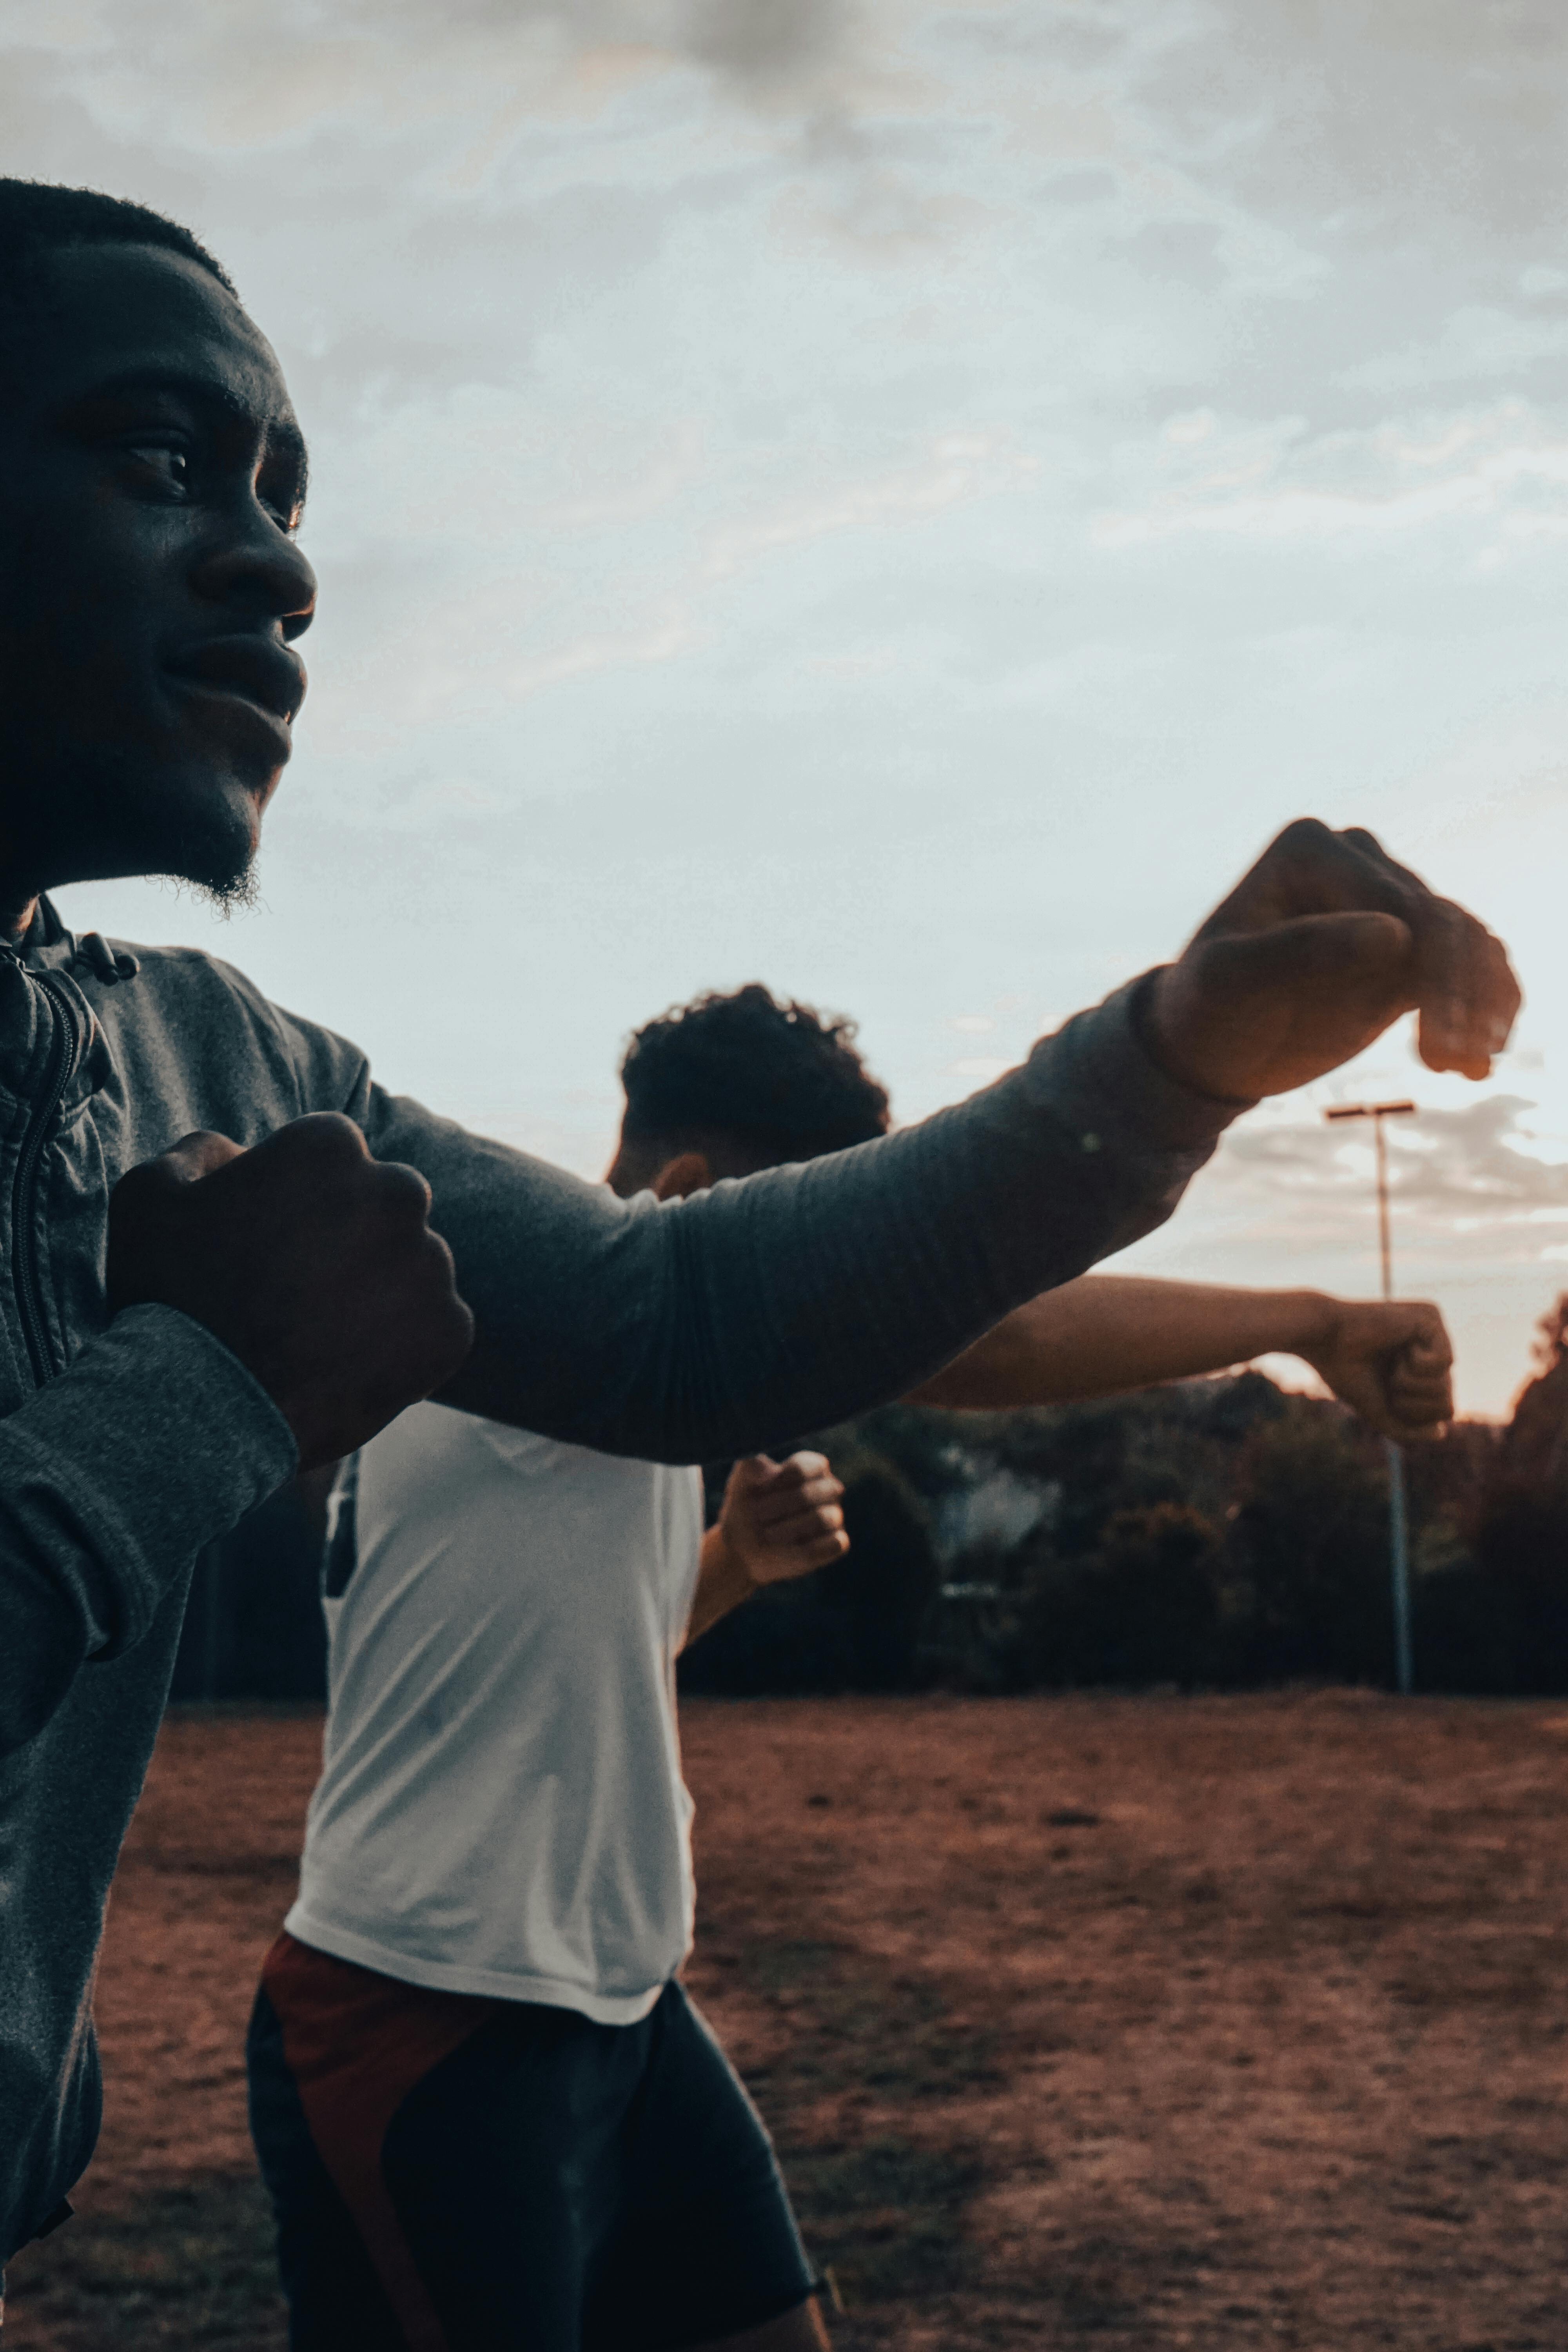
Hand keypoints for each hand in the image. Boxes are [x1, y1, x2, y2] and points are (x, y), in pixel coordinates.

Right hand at [107, 1114, 473, 1467]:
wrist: (206, 1410)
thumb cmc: (169, 1296)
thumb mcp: (149, 1195)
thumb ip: (199, 1152)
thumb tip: (237, 1153)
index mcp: (332, 1145)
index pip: (329, 1156)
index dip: (294, 1197)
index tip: (266, 1240)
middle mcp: (398, 1192)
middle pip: (380, 1205)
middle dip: (348, 1236)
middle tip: (296, 1290)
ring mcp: (431, 1264)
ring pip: (410, 1266)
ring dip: (376, 1290)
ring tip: (317, 1335)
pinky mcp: (451, 1330)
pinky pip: (434, 1327)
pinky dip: (402, 1344)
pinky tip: (346, 1365)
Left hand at [717, 1452, 848, 1587]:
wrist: (745, 1547)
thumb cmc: (747, 1509)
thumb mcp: (741, 1484)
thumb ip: (750, 1466)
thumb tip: (767, 1468)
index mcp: (810, 1467)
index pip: (804, 1467)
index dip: (778, 1482)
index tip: (757, 1492)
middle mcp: (828, 1488)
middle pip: (809, 1494)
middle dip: (778, 1507)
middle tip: (756, 1516)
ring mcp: (835, 1515)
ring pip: (823, 1519)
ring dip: (788, 1530)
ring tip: (766, 1535)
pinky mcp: (837, 1542)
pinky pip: (834, 1543)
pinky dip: (808, 1549)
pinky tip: (787, 1551)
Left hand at [1146, 819, 1519, 1098]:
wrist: (1206, 1045)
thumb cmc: (1205, 1008)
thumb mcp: (1231, 982)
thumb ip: (1298, 951)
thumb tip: (1394, 932)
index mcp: (1310, 849)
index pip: (1398, 905)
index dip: (1432, 974)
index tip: (1434, 1048)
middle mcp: (1355, 861)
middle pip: (1441, 922)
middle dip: (1460, 995)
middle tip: (1460, 1067)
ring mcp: (1384, 901)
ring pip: (1464, 941)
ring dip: (1482, 1005)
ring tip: (1473, 1070)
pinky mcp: (1405, 945)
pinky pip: (1466, 961)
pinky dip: (1486, 1004)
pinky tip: (1481, 1061)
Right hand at [1299, 1297, 1453, 1438]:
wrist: (1323, 1338)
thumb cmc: (1345, 1372)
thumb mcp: (1378, 1412)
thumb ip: (1407, 1430)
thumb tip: (1441, 1433)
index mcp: (1421, 1370)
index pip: (1443, 1410)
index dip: (1414, 1415)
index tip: (1388, 1395)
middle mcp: (1432, 1351)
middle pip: (1448, 1401)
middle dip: (1413, 1403)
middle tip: (1388, 1380)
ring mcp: (1434, 1332)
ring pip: (1448, 1384)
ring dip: (1412, 1384)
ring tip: (1393, 1362)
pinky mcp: (1431, 1317)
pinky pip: (1446, 1361)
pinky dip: (1418, 1366)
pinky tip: (1401, 1348)